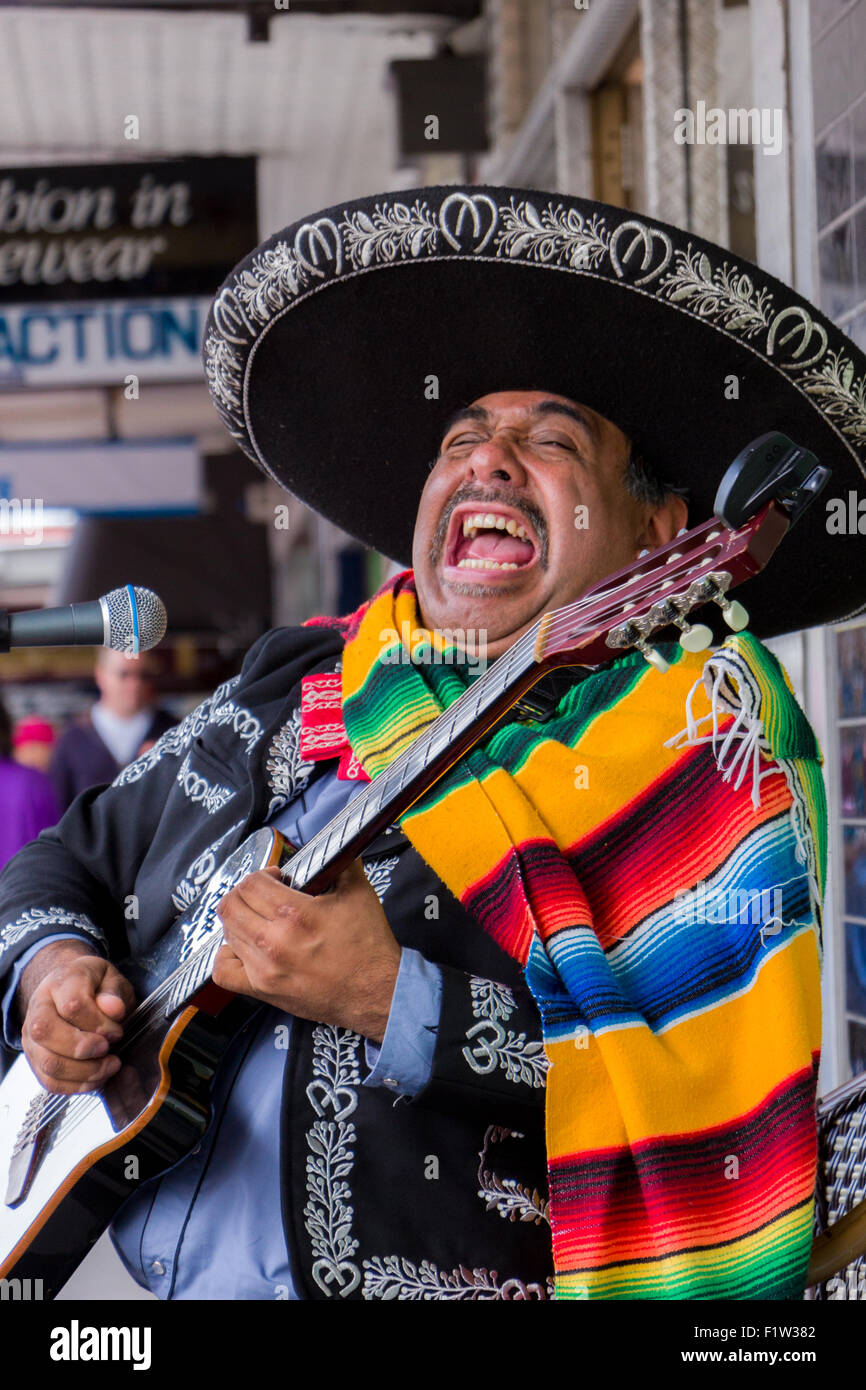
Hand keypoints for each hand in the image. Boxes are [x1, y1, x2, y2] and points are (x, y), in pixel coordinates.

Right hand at [18, 940, 134, 1094]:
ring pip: (47, 1061)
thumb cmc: (95, 986)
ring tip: (109, 1066)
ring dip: (84, 1071)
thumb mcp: (111, 979)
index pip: (72, 1005)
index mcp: (61, 982)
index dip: (98, 1023)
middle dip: (83, 1048)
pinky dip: (76, 1085)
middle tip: (108, 1049)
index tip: (117, 1030)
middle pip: (46, 1032)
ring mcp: (32, 1035)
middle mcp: (39, 1007)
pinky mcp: (34, 1058)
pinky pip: (49, 1081)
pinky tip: (96, 1077)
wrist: (71, 990)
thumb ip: (114, 992)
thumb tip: (114, 1009)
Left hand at [213, 859, 401, 1042]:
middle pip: (231, 905)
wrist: (376, 991)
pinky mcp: (263, 989)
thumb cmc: (368, 946)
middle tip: (263, 893)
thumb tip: (331, 846)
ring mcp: (264, 968)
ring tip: (258, 917)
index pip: (252, 883)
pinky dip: (227, 955)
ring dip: (240, 918)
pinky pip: (223, 971)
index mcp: (295, 914)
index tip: (277, 877)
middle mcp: (274, 942)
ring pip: (227, 932)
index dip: (263, 873)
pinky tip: (243, 946)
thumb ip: (341, 862)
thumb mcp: (359, 893)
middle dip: (245, 892)